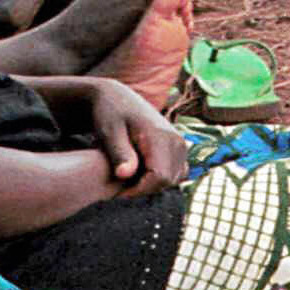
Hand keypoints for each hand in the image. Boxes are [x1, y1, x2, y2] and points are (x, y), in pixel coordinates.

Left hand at [68, 78, 190, 189]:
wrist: (118, 98)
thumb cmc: (109, 114)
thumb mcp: (109, 132)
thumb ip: (119, 153)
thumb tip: (125, 175)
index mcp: (162, 136)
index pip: (159, 177)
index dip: (138, 190)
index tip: (117, 192)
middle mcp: (177, 140)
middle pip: (167, 180)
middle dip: (144, 189)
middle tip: (119, 187)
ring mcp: (181, 143)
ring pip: (174, 179)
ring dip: (152, 184)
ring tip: (128, 178)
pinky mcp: (180, 147)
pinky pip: (176, 172)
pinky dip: (160, 178)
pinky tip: (139, 173)